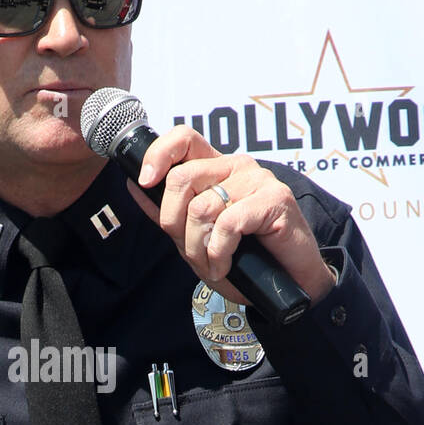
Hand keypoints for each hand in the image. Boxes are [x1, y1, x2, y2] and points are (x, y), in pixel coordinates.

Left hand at [130, 126, 335, 306]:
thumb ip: (168, 212)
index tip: (146, 182)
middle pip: (182, 178)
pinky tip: (226, 265)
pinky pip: (228, 224)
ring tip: (212, 263)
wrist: (288, 285)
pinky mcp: (275, 199)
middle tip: (191, 250)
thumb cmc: (246, 260)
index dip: (158, 154)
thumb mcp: (196, 238)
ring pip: (201, 207)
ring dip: (198, 247)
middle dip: (175, 224)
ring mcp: (258, 181)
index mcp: (217, 170)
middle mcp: (237, 168)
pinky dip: (219, 252)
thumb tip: (135, 186)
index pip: (184, 139)